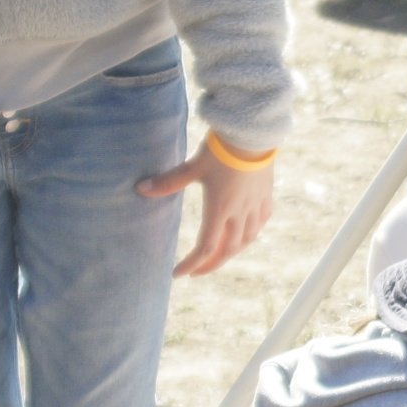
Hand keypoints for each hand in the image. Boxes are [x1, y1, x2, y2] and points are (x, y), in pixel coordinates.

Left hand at [139, 138, 275, 275]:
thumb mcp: (193, 167)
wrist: (253, 133)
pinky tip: (246, 232)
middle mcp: (240, 213)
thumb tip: (141, 188)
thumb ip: (168, 182)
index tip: (178, 273)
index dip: (191, 264)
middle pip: (227, 250)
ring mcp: (255, 206)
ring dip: (231, 252)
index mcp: (219, 210)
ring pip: (246, 240)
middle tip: (197, 271)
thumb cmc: (221, 150)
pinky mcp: (266, 196)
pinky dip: (251, 233)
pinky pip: (260, 222)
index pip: (205, 248)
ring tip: (220, 255)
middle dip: (210, 265)